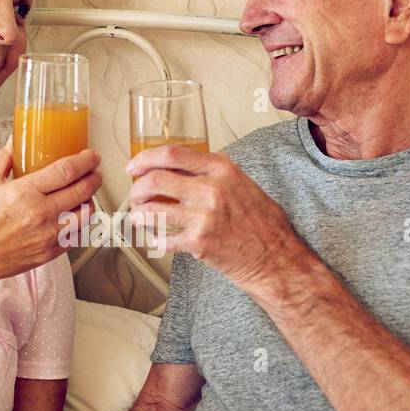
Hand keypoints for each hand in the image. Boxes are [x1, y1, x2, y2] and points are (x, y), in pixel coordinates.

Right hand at [0, 137, 100, 285]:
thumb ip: (5, 158)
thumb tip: (16, 141)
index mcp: (24, 193)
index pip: (67, 171)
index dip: (85, 161)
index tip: (90, 157)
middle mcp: (40, 214)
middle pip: (82, 191)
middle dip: (94, 178)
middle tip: (95, 172)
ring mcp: (47, 235)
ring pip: (85, 215)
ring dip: (90, 201)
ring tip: (87, 194)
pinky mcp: (50, 252)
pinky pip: (75, 235)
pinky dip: (79, 223)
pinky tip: (75, 216)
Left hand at [125, 145, 296, 290]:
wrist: (276, 256)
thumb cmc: (262, 221)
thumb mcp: (240, 183)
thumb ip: (210, 172)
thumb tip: (175, 168)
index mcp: (221, 169)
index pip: (172, 154)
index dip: (145, 158)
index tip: (133, 166)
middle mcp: (211, 189)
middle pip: (155, 179)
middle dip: (137, 188)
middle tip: (135, 195)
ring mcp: (203, 216)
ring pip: (152, 209)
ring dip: (139, 214)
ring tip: (140, 217)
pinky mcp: (198, 242)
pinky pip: (162, 238)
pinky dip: (154, 239)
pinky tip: (156, 239)